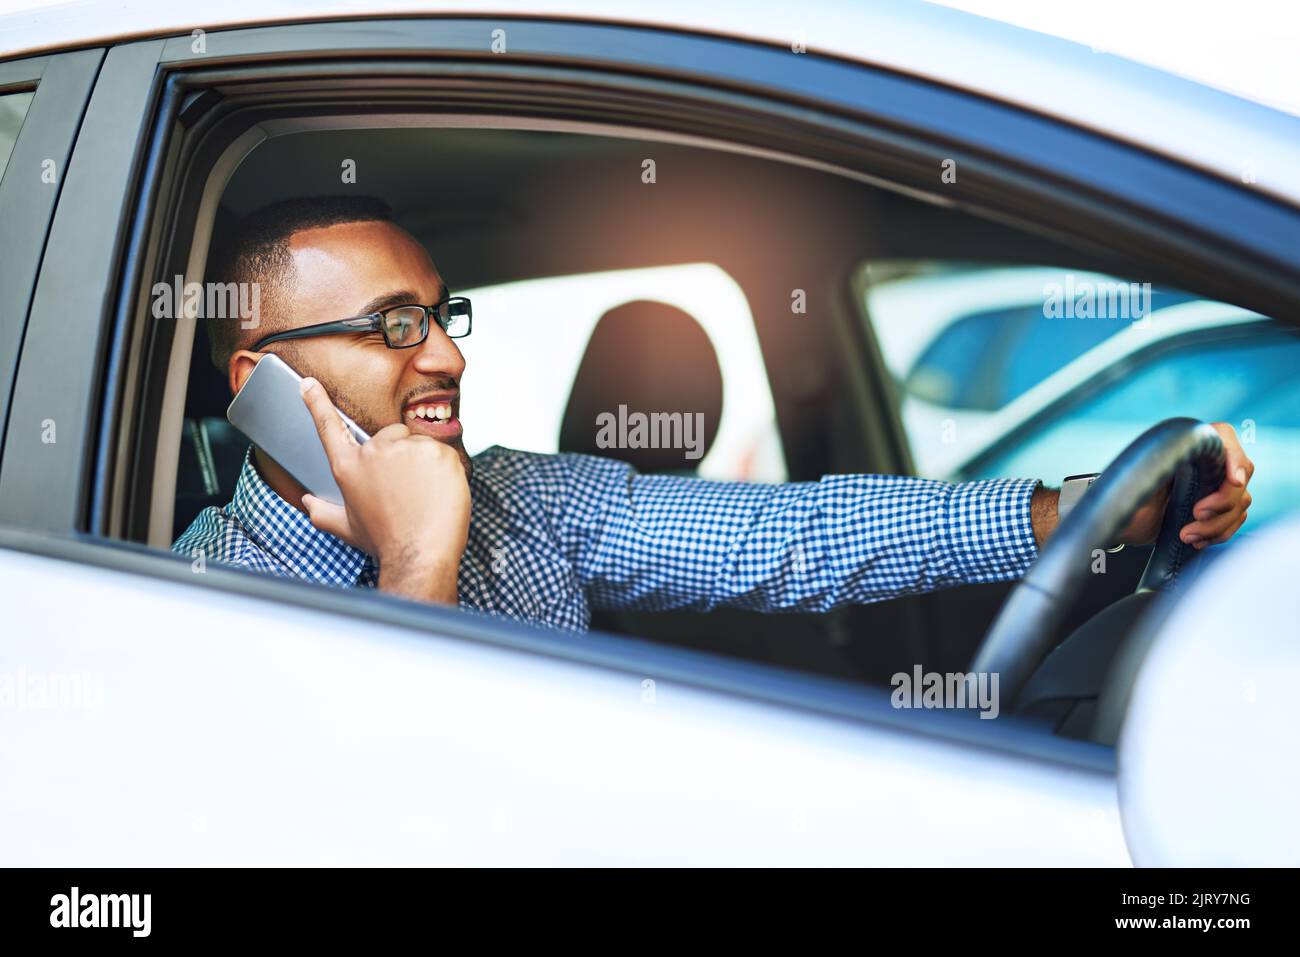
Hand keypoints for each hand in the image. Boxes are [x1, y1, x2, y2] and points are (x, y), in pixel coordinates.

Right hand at [298, 376, 469, 604]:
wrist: (419, 554)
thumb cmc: (386, 542)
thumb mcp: (347, 528)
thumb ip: (323, 513)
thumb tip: (307, 502)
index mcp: (348, 467)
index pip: (330, 428)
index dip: (317, 403)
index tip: (308, 383)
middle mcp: (373, 452)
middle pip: (392, 436)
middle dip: (401, 456)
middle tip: (407, 490)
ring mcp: (406, 449)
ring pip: (419, 444)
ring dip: (424, 464)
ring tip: (423, 495)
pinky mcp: (436, 451)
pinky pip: (443, 452)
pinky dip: (445, 470)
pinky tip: (439, 492)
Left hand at [1117, 421, 1253, 547]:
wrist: (1125, 521)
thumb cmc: (1126, 495)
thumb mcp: (1136, 479)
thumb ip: (1151, 467)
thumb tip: (1160, 463)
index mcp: (1188, 447)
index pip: (1224, 437)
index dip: (1234, 458)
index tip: (1233, 481)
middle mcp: (1206, 463)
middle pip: (1240, 476)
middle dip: (1223, 501)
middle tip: (1197, 513)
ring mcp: (1215, 487)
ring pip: (1240, 502)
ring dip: (1216, 524)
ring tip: (1187, 534)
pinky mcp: (1217, 510)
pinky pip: (1234, 521)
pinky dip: (1218, 533)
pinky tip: (1196, 539)